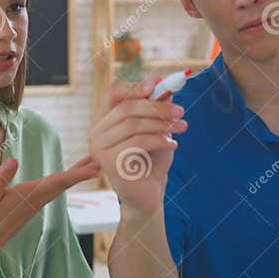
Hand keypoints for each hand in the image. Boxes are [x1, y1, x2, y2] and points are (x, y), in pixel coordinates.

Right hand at [0, 156, 99, 257]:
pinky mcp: (33, 205)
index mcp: (29, 194)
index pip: (58, 181)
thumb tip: (13, 160)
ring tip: (90, 164)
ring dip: (76, 175)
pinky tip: (69, 177)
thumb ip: (1, 178)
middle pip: (65, 183)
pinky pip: (54, 190)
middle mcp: (37, 199)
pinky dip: (66, 181)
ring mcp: (36, 203)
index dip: (77, 174)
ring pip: (61, 186)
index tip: (94, 169)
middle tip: (101, 161)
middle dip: (83, 172)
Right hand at [88, 80, 186, 216]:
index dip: (135, 86)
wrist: (149, 193)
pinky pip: (138, 142)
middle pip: (126, 108)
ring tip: (182, 128)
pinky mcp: (109, 162)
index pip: (113, 93)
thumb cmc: (151, 159)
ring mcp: (100, 148)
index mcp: (104, 120)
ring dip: (162, 124)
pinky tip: (173, 144)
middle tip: (181, 111)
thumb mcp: (157, 128)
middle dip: (157, 107)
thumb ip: (157, 108)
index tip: (158, 84)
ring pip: (133, 124)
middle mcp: (96, 132)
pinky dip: (160, 140)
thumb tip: (165, 86)